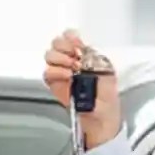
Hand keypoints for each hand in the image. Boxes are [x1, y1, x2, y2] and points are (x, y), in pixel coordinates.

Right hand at [42, 29, 121, 146]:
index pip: (71, 36)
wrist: (101, 118)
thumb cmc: (107, 97)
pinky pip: (47, 73)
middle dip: (64, 47)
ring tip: (72, 68)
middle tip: (74, 56)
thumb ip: (94, 57)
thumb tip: (83, 49)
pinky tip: (67, 76)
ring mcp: (61, 72)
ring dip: (60, 59)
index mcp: (85, 54)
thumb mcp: (108, 71)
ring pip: (49, 56)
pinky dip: (56, 72)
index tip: (78, 44)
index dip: (71, 37)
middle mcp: (71, 61)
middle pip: (57, 43)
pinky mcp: (55, 85)